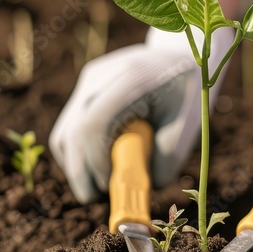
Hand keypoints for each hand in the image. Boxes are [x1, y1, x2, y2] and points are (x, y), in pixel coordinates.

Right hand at [50, 27, 234, 202]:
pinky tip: (99, 164)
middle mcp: (101, 76)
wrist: (179, 55)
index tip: (110, 184)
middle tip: (98, 196)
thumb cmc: (187, 91)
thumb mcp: (188, 123)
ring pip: (65, 133)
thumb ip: (168, 156)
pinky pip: (69, 129)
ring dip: (76, 166)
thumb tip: (145, 187)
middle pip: (72, 132)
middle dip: (81, 173)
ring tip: (102, 181)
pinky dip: (78, 155)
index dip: (96, 161)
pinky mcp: (84, 89)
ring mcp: (89, 80)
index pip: (94, 123)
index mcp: (131, 78)